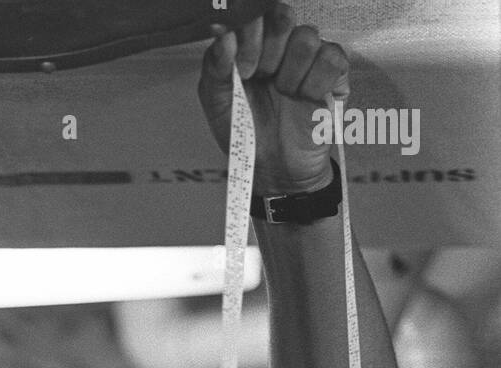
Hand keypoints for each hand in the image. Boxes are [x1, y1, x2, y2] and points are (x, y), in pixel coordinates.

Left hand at [198, 2, 349, 195]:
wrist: (273, 170)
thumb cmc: (246, 134)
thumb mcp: (217, 102)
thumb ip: (214, 65)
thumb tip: (221, 34)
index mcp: (255, 44)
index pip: (257, 13)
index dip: (250, 36)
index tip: (244, 69)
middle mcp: (282, 45)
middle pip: (283, 16)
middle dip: (269, 51)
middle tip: (264, 78)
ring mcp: (309, 58)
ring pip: (307, 37)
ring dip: (291, 73)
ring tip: (286, 95)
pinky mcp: (334, 76)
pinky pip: (332, 58)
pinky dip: (315, 82)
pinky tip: (305, 98)